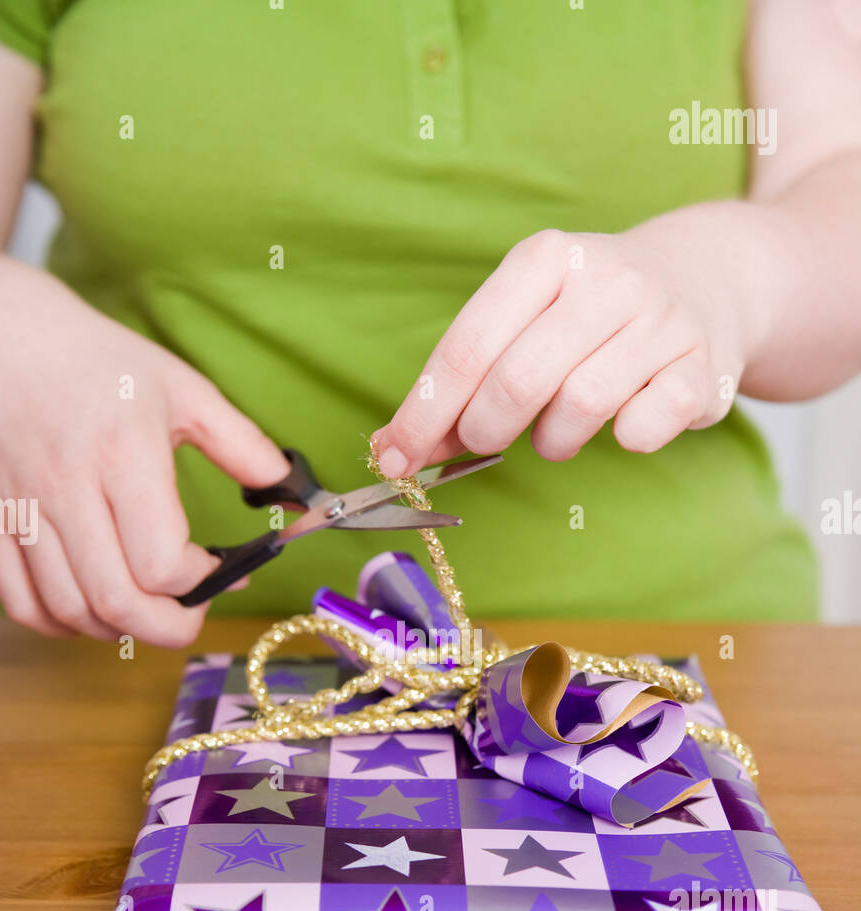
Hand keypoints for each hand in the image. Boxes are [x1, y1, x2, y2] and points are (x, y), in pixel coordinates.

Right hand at [0, 256, 287, 643]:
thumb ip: (242, 444)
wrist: (8, 338)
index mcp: (122, 455)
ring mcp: (23, 510)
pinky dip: (63, 624)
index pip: (162, 562)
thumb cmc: (99, 364)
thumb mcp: (181, 390)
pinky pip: (23, 603)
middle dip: (169, 627)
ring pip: (71, 611)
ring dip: (120, 630)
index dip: (200, 582)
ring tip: (148, 609)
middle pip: (118, 602)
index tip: (219, 567)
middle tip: (192, 613)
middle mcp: (67, 489)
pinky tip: (93, 609)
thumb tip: (292, 489)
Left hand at [372, 205, 770, 475]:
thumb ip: (462, 383)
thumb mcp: (523, 321)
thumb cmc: (588, 315)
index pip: (468, 348)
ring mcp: (660, 320)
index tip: (395, 460)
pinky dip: (624, 440)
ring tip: (557, 430)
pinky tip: (624, 422)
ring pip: (579, 408)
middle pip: (518, 381)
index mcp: (544, 259)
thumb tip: (392, 450)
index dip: (424, 414)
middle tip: (486, 440)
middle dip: (484, 430)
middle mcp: (605, 279)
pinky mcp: (701, 367)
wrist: (707, 277)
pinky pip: (644, 428)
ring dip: (552, 442)